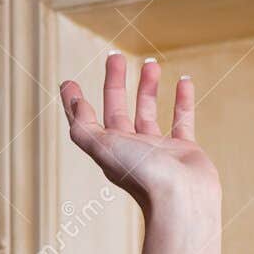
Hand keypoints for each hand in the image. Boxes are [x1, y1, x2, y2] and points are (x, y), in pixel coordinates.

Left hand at [60, 55, 218, 212]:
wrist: (181, 198)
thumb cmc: (142, 175)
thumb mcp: (103, 147)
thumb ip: (84, 126)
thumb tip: (72, 100)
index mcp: (109, 151)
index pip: (88, 123)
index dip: (75, 104)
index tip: (69, 82)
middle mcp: (131, 150)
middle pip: (118, 111)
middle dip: (115, 83)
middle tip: (115, 55)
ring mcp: (157, 150)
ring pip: (148, 111)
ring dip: (147, 87)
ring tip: (150, 62)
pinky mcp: (183, 150)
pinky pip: (182, 119)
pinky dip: (182, 99)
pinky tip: (184, 79)